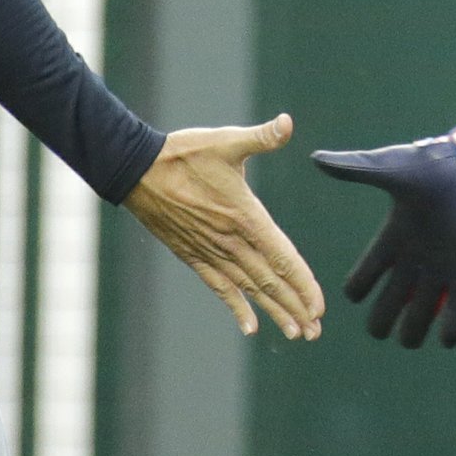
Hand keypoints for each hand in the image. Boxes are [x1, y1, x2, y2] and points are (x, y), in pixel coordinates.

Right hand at [125, 116, 326, 340]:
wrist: (136, 169)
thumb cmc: (184, 153)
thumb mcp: (226, 141)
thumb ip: (261, 137)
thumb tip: (286, 122)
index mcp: (245, 216)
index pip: (282, 257)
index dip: (302, 283)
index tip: (319, 306)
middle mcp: (231, 241)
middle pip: (270, 281)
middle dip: (295, 307)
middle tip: (316, 332)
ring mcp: (210, 251)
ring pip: (249, 289)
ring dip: (274, 312)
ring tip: (296, 333)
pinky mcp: (192, 255)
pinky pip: (219, 287)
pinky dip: (236, 307)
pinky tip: (250, 327)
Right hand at [311, 109, 455, 348]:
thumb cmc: (435, 165)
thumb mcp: (391, 168)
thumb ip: (355, 169)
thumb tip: (316, 159)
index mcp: (394, 239)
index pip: (366, 275)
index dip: (357, 289)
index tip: (353, 296)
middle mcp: (415, 259)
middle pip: (390, 303)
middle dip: (383, 320)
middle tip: (380, 330)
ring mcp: (442, 269)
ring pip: (422, 313)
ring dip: (414, 330)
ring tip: (408, 339)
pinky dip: (452, 329)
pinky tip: (445, 340)